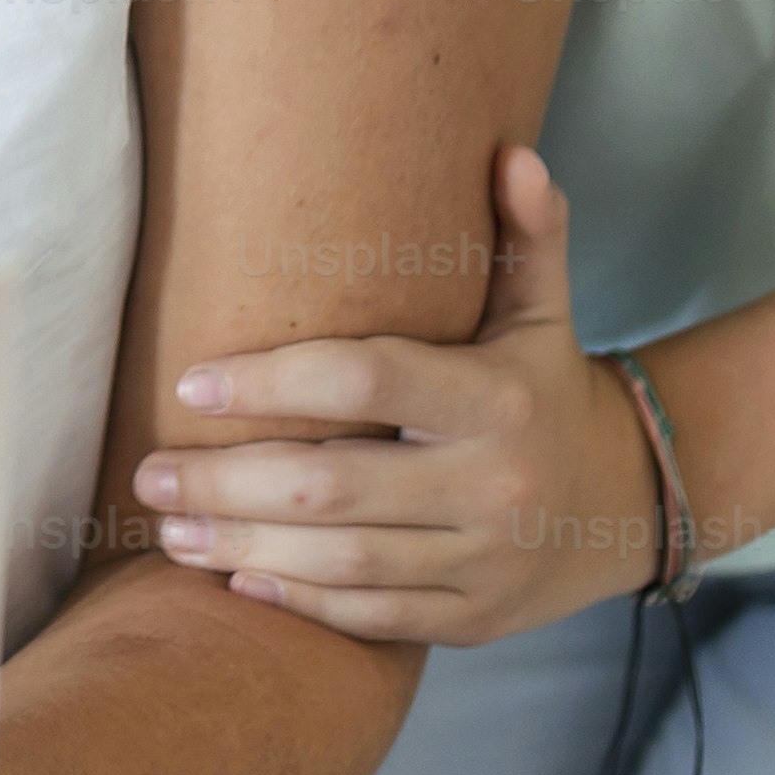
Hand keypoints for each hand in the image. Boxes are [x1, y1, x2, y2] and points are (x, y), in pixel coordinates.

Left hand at [138, 144, 663, 644]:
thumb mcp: (542, 312)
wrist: (625, 507)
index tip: (191, 383)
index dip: (271, 383)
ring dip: (241, 548)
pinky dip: (296, 604)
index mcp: (498, 401)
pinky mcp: (470, 620)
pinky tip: (232, 580)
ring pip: (340, 564)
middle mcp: (491, 487)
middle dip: (226, 483)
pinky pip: (369, 618)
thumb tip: (510, 155)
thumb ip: (525, 236)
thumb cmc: (546, 391)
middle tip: (149, 471)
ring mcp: (481, 562)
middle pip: (331, 488)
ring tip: (166, 528)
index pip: (366, 383)